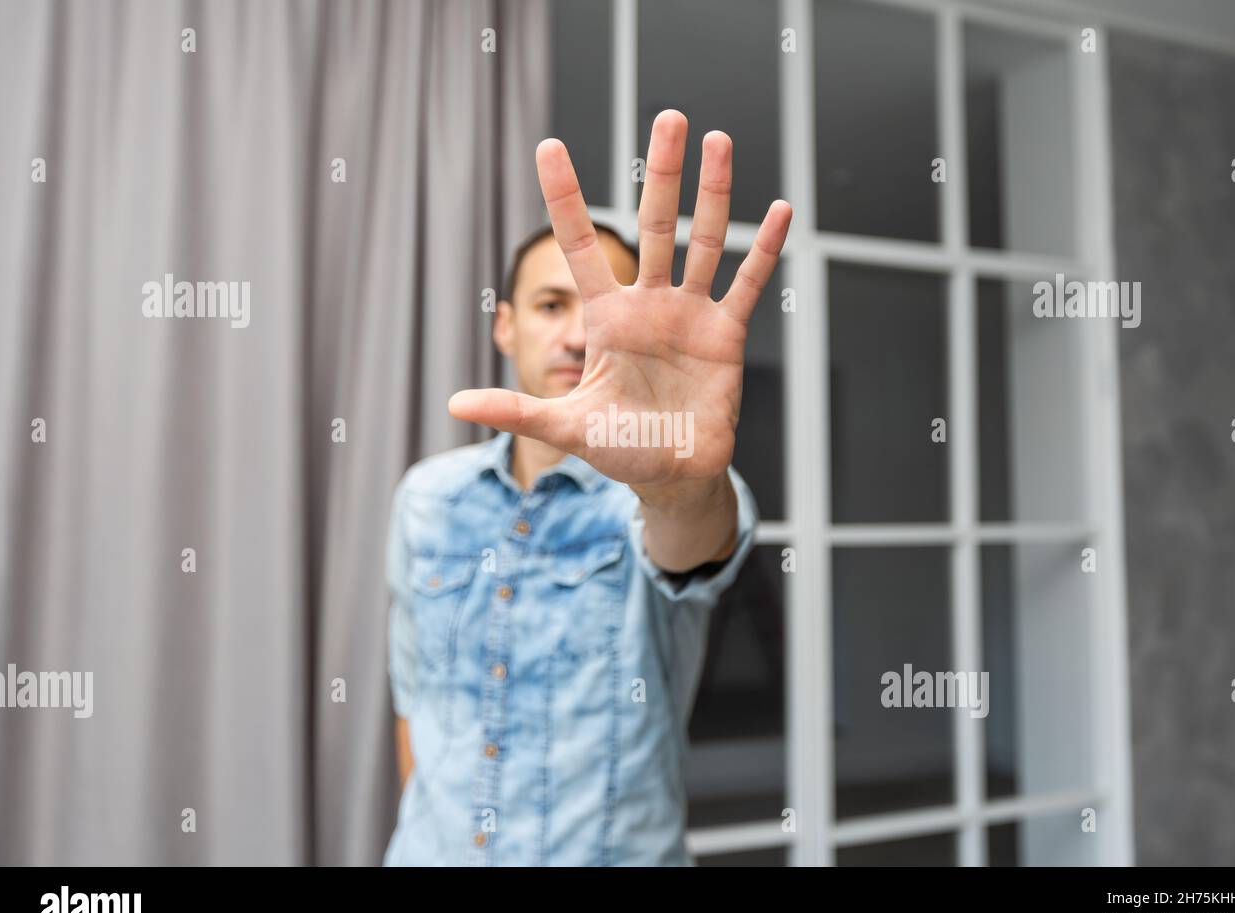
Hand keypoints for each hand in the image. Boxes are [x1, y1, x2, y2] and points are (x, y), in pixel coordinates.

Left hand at [448, 109, 791, 491]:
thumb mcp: (565, 427)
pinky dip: (765, 249)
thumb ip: (516, 410)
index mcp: (606, 317)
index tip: (549, 146)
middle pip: (656, 224)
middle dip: (662, 173)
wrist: (671, 473)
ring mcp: (689, 314)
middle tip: (668, 117)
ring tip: (719, 140)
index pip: (580, 245)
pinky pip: (748, 283)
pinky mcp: (725, 334)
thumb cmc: (619, 448)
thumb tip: (454, 403)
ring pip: (703, 240)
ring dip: (714, 192)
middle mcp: (648, 304)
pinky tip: (780, 210)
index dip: (564, 197)